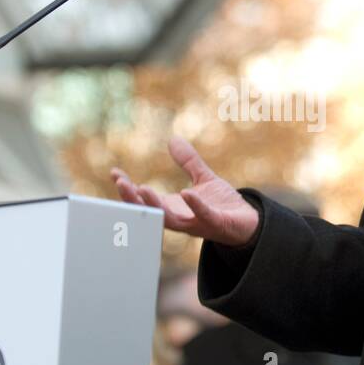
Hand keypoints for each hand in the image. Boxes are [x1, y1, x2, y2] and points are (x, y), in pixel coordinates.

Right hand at [111, 136, 260, 246]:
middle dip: (133, 199)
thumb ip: (188, 162)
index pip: (145, 200)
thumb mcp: (203, 179)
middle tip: (120, 184)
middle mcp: (180, 218)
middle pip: (149, 212)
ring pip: (169, 218)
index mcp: (174, 208)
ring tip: (142, 189)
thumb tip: (173, 140)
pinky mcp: (215, 224)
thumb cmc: (223, 205)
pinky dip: (193, 206)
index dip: (128, 189)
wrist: (248, 223)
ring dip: (155, 205)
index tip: (115, 174)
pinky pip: (202, 216)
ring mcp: (196, 223)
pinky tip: (185, 193)